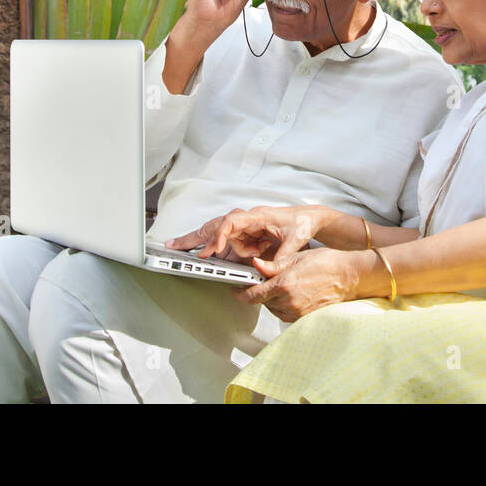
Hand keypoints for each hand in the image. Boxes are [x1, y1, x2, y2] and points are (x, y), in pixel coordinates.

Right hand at [166, 205, 323, 263]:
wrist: (311, 219)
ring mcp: (246, 228)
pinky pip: (226, 243)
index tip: (212, 249)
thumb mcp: (295, 241)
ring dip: (201, 242)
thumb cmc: (302, 223)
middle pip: (216, 225)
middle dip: (195, 236)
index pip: (232, 222)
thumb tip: (265, 269)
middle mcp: (248, 220)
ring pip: (218, 234)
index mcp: (258, 216)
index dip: (219, 235)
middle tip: (174, 245)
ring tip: (184, 248)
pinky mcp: (246, 237)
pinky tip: (208, 253)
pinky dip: (214, 248)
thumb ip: (280, 256)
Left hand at [233, 247, 365, 321]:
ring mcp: (297, 312)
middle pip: (261, 301)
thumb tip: (256, 266)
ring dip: (270, 298)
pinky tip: (289, 293)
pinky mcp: (304, 317)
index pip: (253, 295)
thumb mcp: (297, 258)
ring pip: (272, 308)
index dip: (240, 293)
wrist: (349, 276)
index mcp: (284, 284)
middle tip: (262, 280)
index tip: (235, 289)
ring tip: (280, 284)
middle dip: (258, 291)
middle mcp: (289, 301)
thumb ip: (273, 265)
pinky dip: (281, 305)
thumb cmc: (327, 263)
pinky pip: (284, 313)